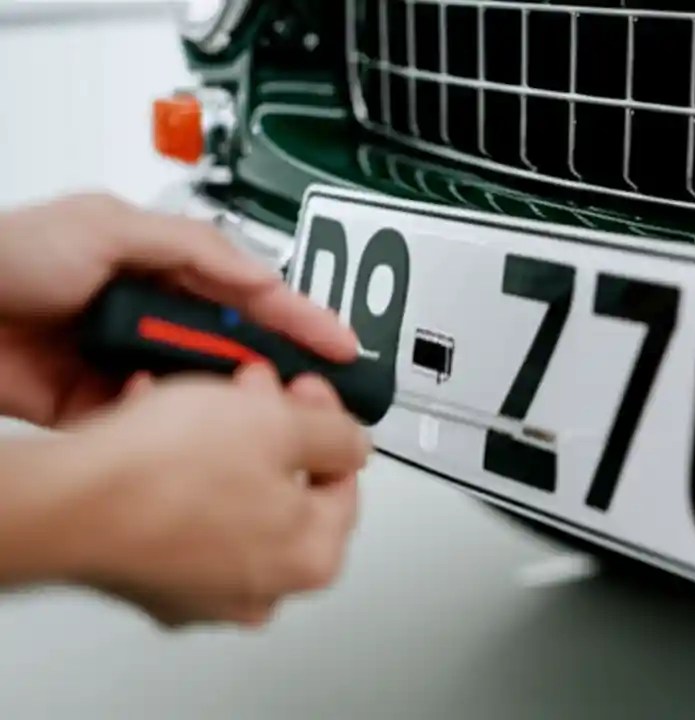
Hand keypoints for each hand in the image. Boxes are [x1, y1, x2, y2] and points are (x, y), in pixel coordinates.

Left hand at [0, 192, 357, 426]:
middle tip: (310, 392)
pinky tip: (182, 425)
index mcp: (164, 269)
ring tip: (249, 410)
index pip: (252, 295)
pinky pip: (154, 424)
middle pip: (235, 349)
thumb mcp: (108, 226)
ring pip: (202, 392)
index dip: (301, 320)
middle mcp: (152, 317)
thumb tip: (262, 273)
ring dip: (225, 401)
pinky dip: (170, 427)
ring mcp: (129, 363)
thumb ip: (193, 247)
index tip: (340, 346)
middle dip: (274, 370)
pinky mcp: (101, 408)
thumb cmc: (4, 255)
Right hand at [61, 363, 368, 628]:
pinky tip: (158, 431)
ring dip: (223, 441)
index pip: (345, 480)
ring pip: (231, 497)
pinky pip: (181, 512)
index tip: (305, 389)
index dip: (327, 419)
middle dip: (273, 427)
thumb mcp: (281, 424)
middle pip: (287, 490)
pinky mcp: (149, 577)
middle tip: (253, 392)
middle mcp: (262, 589)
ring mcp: (202, 590)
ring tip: (200, 402)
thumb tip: (354, 442)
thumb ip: (337, 433)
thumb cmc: (167, 476)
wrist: (65, 503)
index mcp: (313, 558)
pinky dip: (178, 468)